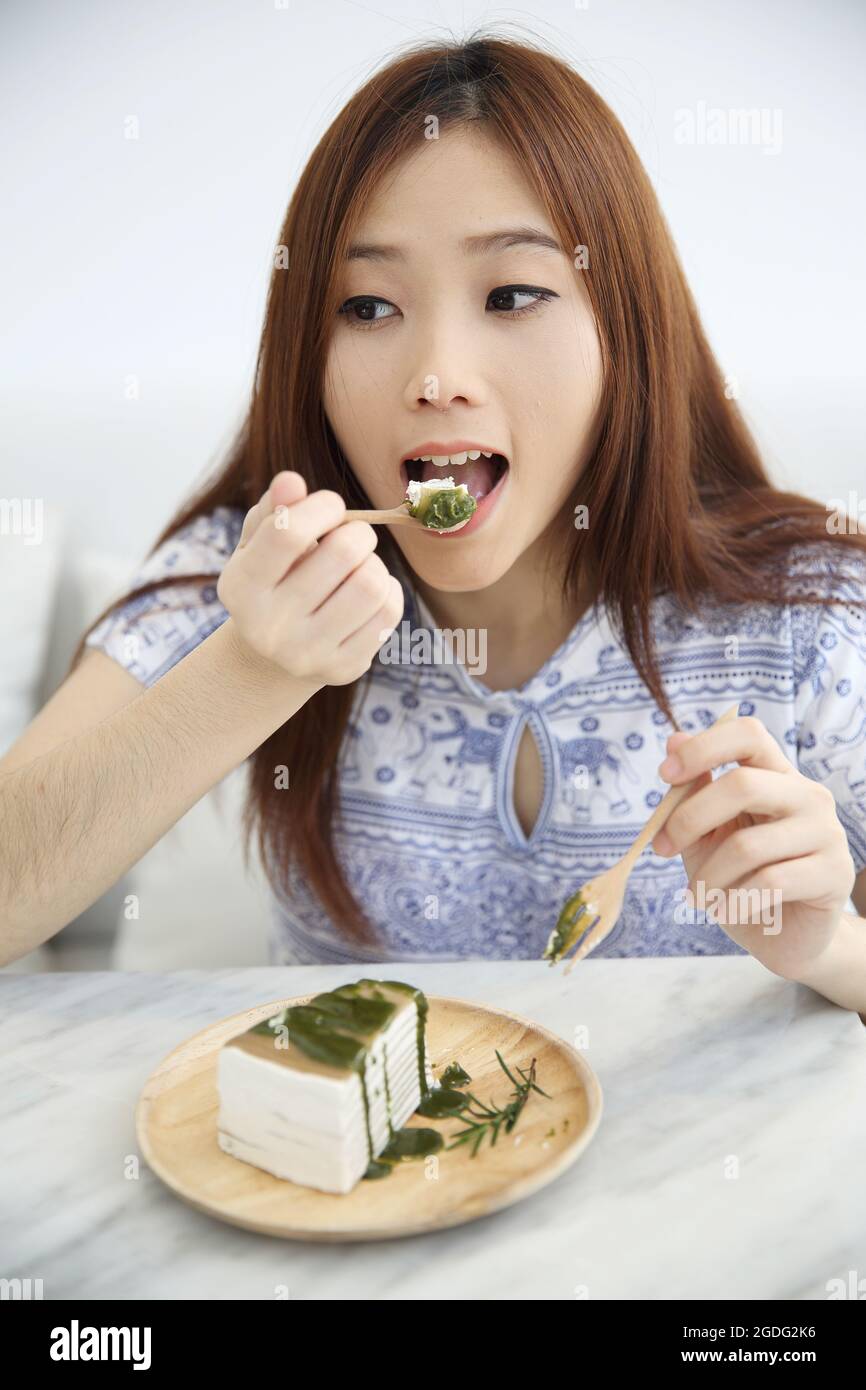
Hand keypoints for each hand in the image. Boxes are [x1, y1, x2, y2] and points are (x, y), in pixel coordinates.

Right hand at [217, 470, 403, 686]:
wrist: (271, 659)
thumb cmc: (270, 582)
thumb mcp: (258, 544)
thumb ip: (273, 510)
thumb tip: (291, 481)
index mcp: (241, 588)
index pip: (288, 533)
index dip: (322, 506)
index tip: (331, 506)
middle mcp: (270, 628)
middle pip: (343, 553)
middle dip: (358, 532)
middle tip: (352, 536)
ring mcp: (307, 654)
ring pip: (372, 583)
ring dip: (374, 562)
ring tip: (360, 565)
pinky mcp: (342, 668)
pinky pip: (389, 611)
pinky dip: (388, 589)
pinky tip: (369, 592)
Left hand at [651, 714, 855, 978]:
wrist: (785, 939)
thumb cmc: (740, 881)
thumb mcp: (705, 838)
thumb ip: (692, 795)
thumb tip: (673, 741)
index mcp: (775, 775)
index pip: (748, 735)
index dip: (704, 747)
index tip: (665, 775)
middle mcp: (806, 795)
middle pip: (742, 785)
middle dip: (690, 819)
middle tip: (662, 849)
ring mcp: (826, 832)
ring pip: (748, 845)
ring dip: (709, 877)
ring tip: (699, 897)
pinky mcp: (834, 873)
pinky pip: (770, 882)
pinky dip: (735, 901)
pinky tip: (727, 910)